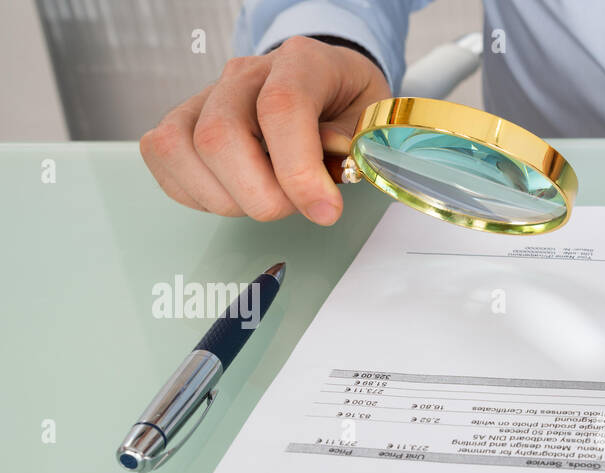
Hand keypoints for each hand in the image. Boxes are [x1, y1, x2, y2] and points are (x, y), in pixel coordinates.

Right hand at [139, 36, 390, 224]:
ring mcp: (206, 94)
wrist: (326, 84)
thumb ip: (354, 148)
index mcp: (300, 62)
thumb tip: (324, 177)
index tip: (324, 211)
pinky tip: (237, 194)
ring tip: (267, 198)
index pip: (281, 108)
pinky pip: (164, 160)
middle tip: (296, 208)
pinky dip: (199, 194)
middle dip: (260, 195)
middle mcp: (244, 73)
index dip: (299, 172)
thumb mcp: (372, 122)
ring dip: (227, 199)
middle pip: (220, 136)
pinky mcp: (181, 120)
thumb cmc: (348, 106)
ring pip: (181, 149)